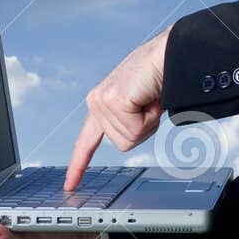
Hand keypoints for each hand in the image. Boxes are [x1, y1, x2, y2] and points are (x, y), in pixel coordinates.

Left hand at [65, 26, 170, 190]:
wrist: (168, 54)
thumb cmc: (159, 75)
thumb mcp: (140, 105)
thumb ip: (130, 119)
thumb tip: (133, 131)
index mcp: (101, 104)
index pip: (86, 141)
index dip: (79, 164)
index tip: (70, 184)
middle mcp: (96, 103)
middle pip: (123, 144)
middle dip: (143, 128)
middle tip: (149, 104)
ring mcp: (101, 102)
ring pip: (130, 138)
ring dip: (148, 122)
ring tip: (149, 98)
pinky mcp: (112, 101)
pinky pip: (135, 129)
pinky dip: (149, 118)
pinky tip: (148, 97)